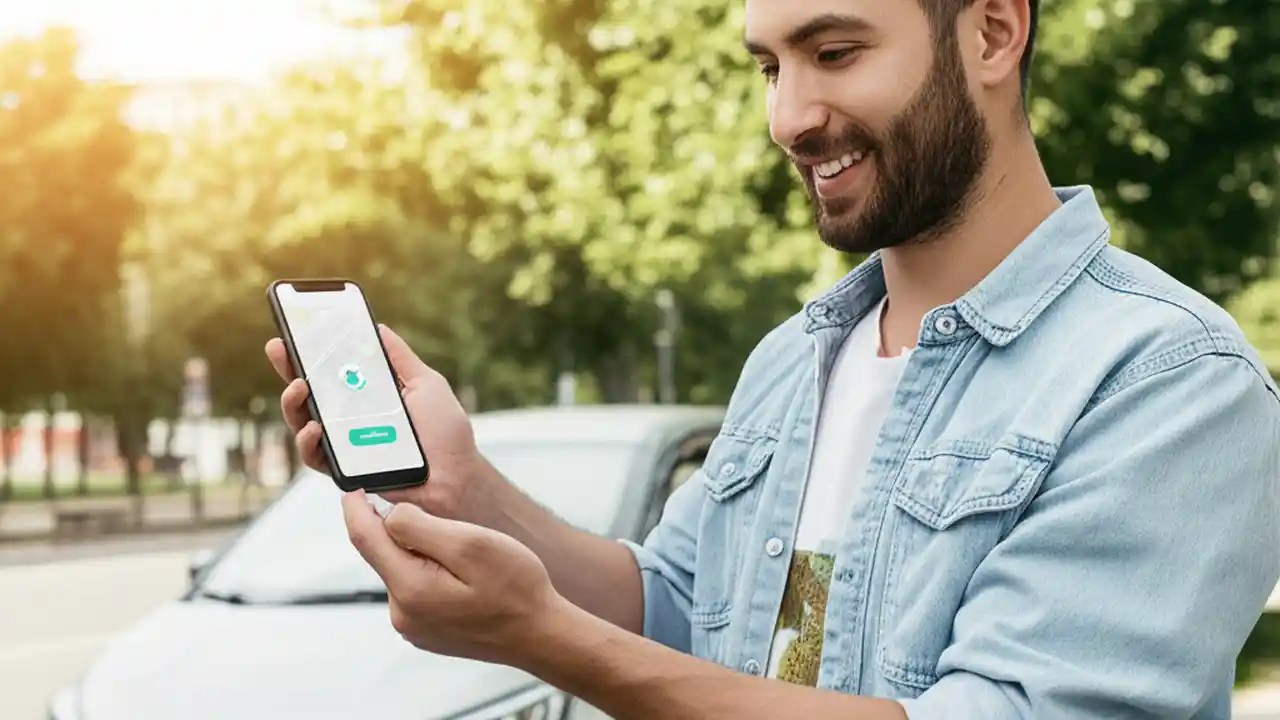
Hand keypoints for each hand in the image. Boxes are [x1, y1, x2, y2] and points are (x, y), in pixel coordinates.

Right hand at [265, 325, 498, 523]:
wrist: (454, 476)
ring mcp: (344, 444)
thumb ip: (401, 358)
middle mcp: (350, 418)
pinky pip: (314, 456)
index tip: (293, 330)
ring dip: (292, 403)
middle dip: (288, 368)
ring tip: (299, 387)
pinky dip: (307, 441)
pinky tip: (314, 428)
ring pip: (302, 422)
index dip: (309, 352)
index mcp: (368, 395)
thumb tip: (378, 328)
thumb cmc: (445, 433)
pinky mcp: (343, 470)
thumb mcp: (426, 384)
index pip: (331, 370)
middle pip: (308, 392)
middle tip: (279, 349)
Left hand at [343, 490, 564, 664]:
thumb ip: (419, 526)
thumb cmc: (516, 588)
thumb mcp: (470, 543)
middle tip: (450, 525)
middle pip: (385, 553)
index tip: (354, 487)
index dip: (356, 507)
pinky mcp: (426, 630)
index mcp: (410, 588)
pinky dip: (432, 574)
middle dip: (405, 531)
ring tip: (468, 560)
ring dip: (423, 554)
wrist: (541, 634)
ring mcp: (413, 626)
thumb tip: (387, 515)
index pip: (365, 537)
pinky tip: (465, 579)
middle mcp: (403, 613)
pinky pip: (416, 590)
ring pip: (402, 570)